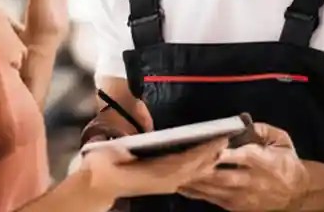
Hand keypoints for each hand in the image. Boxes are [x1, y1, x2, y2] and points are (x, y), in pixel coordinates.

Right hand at [82, 138, 228, 202]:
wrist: (96, 185)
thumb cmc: (102, 165)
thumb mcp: (110, 153)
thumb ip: (122, 149)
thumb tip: (130, 146)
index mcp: (155, 173)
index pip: (186, 160)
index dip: (203, 150)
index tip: (218, 138)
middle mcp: (165, 181)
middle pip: (194, 168)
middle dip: (211, 154)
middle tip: (227, 139)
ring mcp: (166, 184)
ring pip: (193, 173)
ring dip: (207, 161)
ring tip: (220, 148)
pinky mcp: (164, 184)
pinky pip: (187, 176)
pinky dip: (198, 168)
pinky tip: (206, 162)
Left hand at [178, 123, 308, 211]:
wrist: (298, 193)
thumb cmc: (286, 161)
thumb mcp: (281, 139)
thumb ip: (261, 130)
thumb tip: (242, 123)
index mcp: (261, 161)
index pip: (238, 156)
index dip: (220, 151)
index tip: (204, 145)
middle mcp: (250, 180)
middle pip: (221, 176)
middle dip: (200, 170)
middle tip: (180, 162)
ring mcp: (243, 196)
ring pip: (214, 190)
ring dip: (194, 182)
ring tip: (174, 174)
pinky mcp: (238, 207)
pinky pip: (213, 200)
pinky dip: (198, 193)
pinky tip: (183, 186)